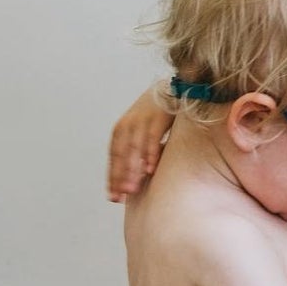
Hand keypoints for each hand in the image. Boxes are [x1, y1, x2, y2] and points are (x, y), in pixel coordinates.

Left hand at [108, 87, 174, 201]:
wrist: (173, 88)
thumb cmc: (156, 113)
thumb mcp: (141, 129)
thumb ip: (135, 149)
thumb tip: (134, 176)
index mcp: (121, 130)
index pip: (114, 157)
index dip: (113, 177)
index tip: (113, 196)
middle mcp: (128, 125)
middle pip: (121, 155)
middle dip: (120, 177)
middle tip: (122, 196)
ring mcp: (142, 120)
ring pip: (134, 149)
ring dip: (132, 170)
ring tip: (132, 188)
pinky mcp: (158, 117)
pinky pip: (152, 139)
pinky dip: (150, 154)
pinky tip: (150, 169)